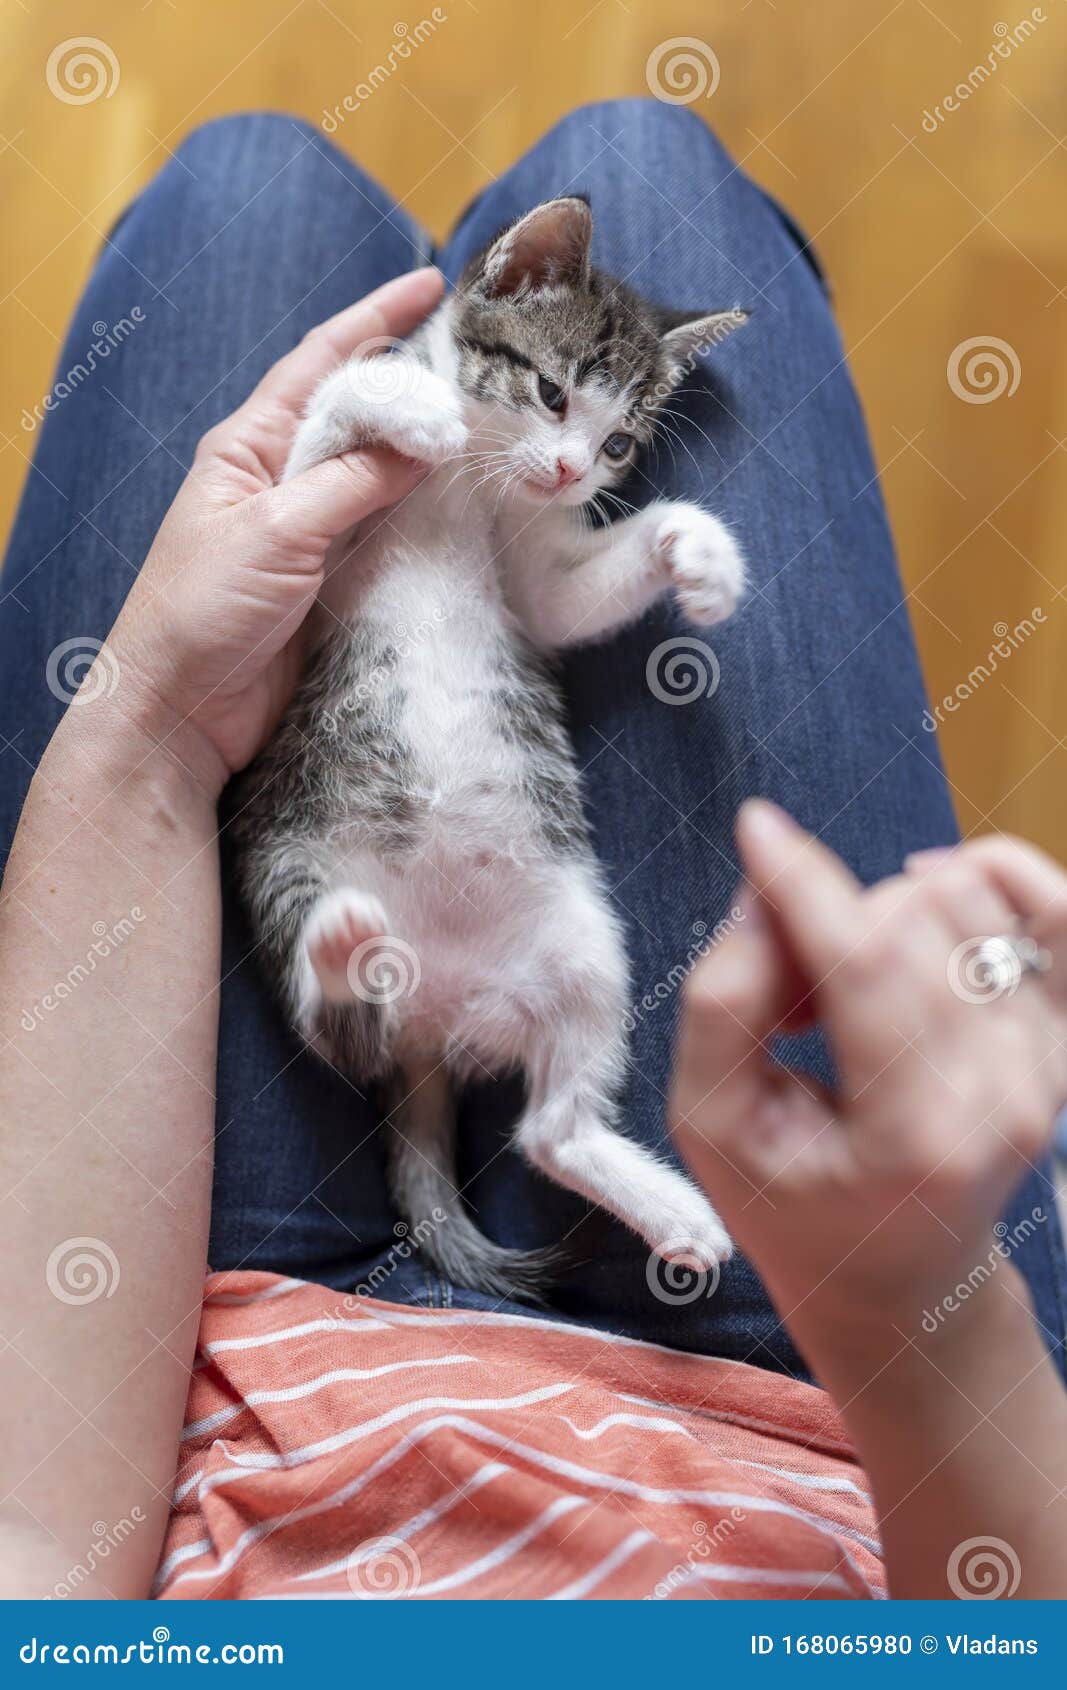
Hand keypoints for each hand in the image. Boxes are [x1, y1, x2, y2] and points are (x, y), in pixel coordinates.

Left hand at [90, 268, 443, 795]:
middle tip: (481, 360)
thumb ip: (352, 481)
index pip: (321, 363)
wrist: (184, 711)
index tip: (429, 286)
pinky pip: (386, 530)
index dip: (375, 320)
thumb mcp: (277, 531)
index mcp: (249, 445)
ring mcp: (310, 530)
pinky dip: (423, 511)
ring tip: (486, 420)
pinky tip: (461, 498)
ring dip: (426, 448)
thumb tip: (421, 436)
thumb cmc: (201, 611)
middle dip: (414, 381)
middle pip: (358, 412)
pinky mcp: (332, 580)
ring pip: (379, 471)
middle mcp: (281, 478)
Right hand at [670, 800, 1066, 1365]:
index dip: (805, 883)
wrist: (902, 1280)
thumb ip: (723, 1008)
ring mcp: (1045, 1066)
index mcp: (917, 1135)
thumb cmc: (796, 1208)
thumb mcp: (713, 1128)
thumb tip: (765, 896)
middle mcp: (1004, 1094)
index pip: (868, 965)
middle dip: (826, 921)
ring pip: (967, 899)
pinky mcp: (1063, 1039)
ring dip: (882, 912)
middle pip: (914, 918)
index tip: (756, 828)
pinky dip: (980, 882)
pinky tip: (925, 899)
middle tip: (788, 994)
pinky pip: (1045, 909)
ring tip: (843, 985)